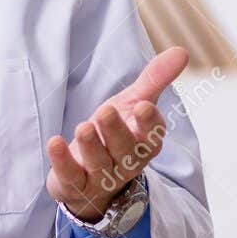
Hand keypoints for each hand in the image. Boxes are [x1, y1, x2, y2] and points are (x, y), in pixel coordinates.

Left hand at [44, 46, 187, 222]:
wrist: (90, 176)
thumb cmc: (115, 134)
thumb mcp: (133, 104)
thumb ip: (154, 80)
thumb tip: (182, 51)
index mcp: (144, 143)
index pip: (152, 136)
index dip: (149, 124)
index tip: (143, 106)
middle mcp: (126, 162)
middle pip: (124, 150)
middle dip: (115, 131)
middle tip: (105, 111)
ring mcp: (101, 177)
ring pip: (99, 164)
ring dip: (91, 146)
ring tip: (83, 127)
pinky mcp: (76, 185)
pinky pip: (71, 176)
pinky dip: (62, 161)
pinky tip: (54, 143)